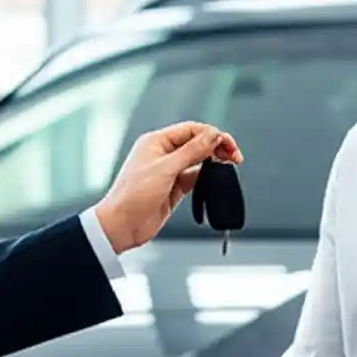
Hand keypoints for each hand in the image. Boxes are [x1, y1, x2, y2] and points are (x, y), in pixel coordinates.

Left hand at [95, 121, 241, 253]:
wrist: (122, 226)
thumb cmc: (132, 196)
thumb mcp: (166, 169)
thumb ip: (192, 151)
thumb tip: (213, 135)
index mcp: (156, 142)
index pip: (191, 130)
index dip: (212, 134)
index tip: (228, 144)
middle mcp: (162, 154)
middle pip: (196, 143)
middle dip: (216, 147)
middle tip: (234, 156)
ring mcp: (168, 171)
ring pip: (197, 161)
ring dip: (213, 162)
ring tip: (228, 166)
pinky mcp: (172, 188)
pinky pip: (194, 178)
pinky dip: (206, 178)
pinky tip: (214, 180)